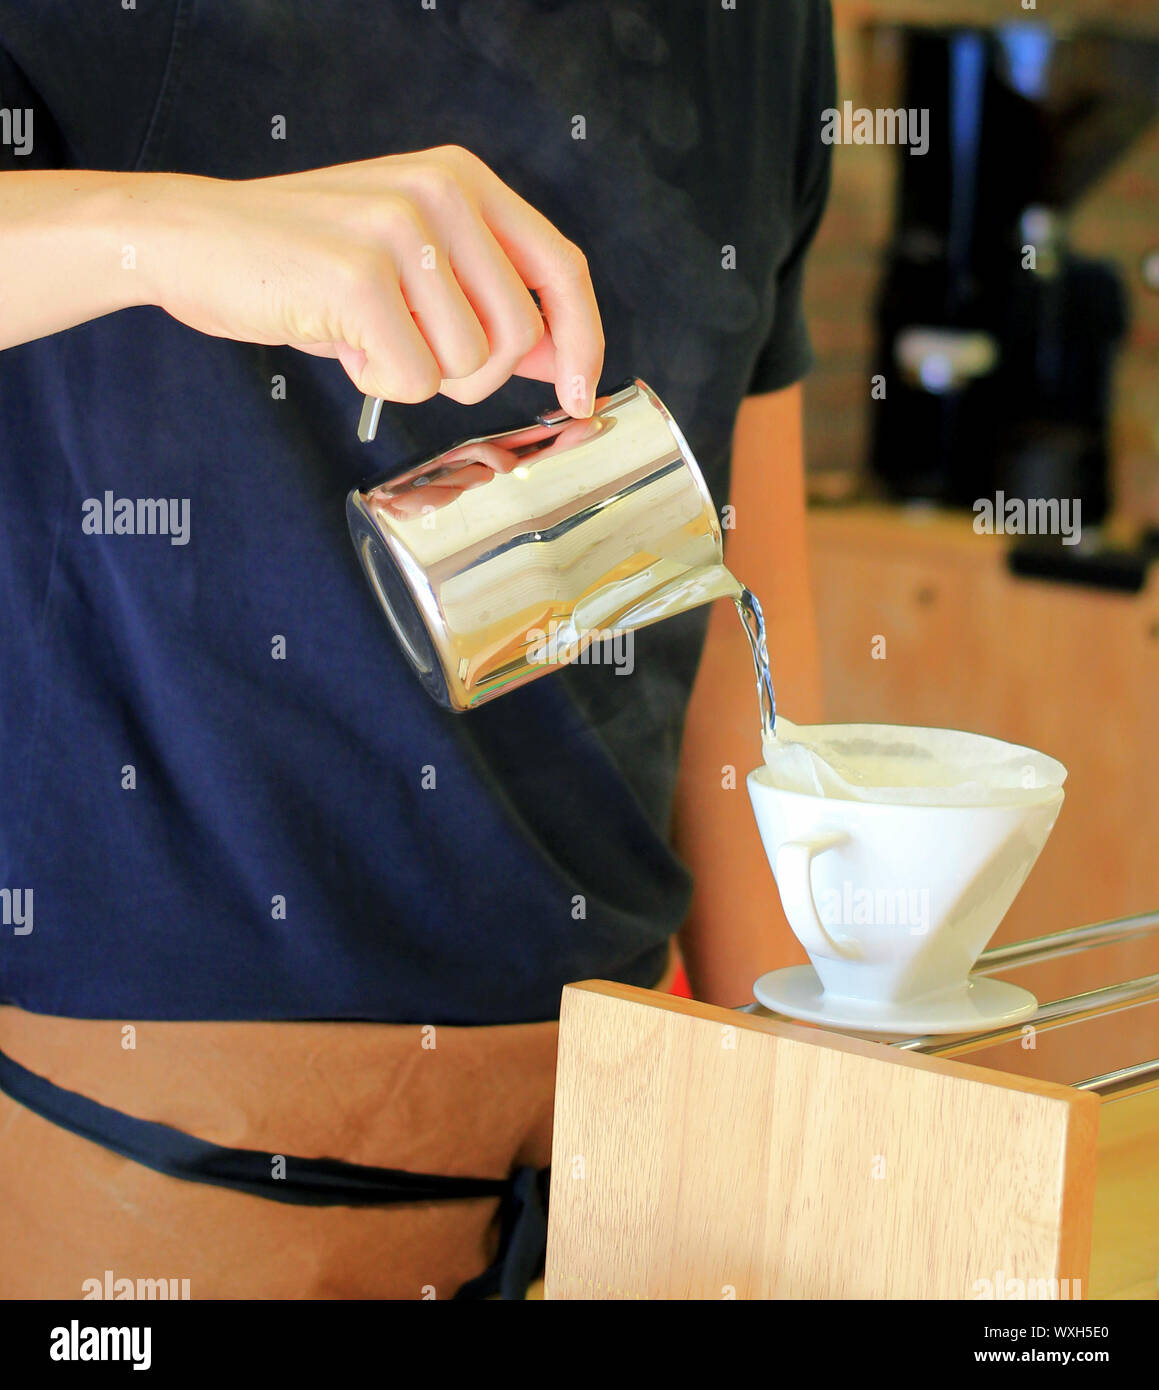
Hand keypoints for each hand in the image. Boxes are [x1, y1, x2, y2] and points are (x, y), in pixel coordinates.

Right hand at [136, 146, 603, 416]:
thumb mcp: (412, 261)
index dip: (582, 339)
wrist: (193, 239)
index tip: (579, 392)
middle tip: (411, 352)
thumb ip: (487, 296)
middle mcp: (441, 192)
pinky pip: (411, 378)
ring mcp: (400, 230)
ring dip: (417, 375)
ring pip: (468, 365)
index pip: (561, 267)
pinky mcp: (360, 277)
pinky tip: (340, 342)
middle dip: (471, 373)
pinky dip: (376, 381)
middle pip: (518, 336)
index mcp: (463, 179)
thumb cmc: (304, 260)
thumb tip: (564, 359)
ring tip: (365, 334)